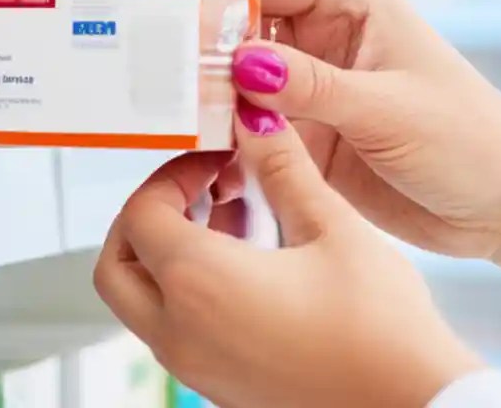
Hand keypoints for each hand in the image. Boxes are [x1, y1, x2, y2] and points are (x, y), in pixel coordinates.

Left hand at [94, 106, 481, 407]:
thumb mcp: (334, 229)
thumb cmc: (383, 330)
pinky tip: (250, 266)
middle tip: (198, 191)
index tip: (214, 161)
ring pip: (142, 301)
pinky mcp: (217, 385)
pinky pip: (173, 330)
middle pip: (117, 264)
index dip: (171, 175)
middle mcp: (180, 331)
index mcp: (198, 284)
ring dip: (167, 255)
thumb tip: (256, 119)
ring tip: (234, 221)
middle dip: (147, 217)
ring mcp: (194, 365)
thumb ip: (284, 168)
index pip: (140, 213)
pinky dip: (187, 292)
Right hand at [148, 0, 500, 258]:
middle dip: (191, 38)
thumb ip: (312, 86)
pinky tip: (199, 153)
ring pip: (238, 78)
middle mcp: (328, 38)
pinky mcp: (311, 133)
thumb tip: (241, 63)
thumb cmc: (472, 142)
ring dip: (203, 92)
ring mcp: (316, 86)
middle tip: (139, 57)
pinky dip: (223, 136)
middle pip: (239, 24)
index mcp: (353, 4)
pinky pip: (250, 124)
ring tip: (157, 107)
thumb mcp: (388, 109)